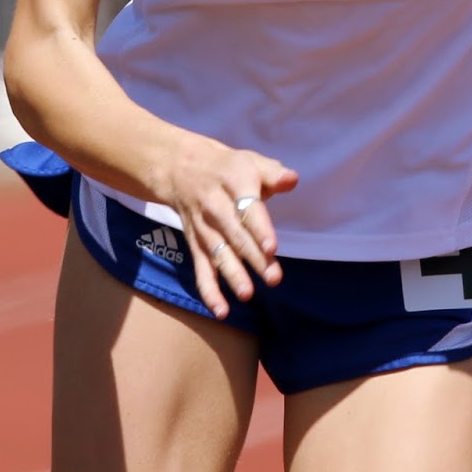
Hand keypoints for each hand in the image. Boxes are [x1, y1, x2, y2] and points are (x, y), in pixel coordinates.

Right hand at [158, 135, 298, 319]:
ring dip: (232, 275)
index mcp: (232, 181)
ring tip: (247, 295)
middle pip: (235, 234)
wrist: (180, 168)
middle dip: (253, 258)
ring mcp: (203, 227)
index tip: (272, 248)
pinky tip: (221, 310)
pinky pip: (200, 269)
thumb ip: (273, 173)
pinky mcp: (195, 244)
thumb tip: (292, 179)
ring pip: (218, 254)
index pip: (247, 207)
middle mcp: (214, 205)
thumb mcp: (250, 161)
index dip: (259, 229)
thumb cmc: (227, 168)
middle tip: (273, 279)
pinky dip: (208, 291)